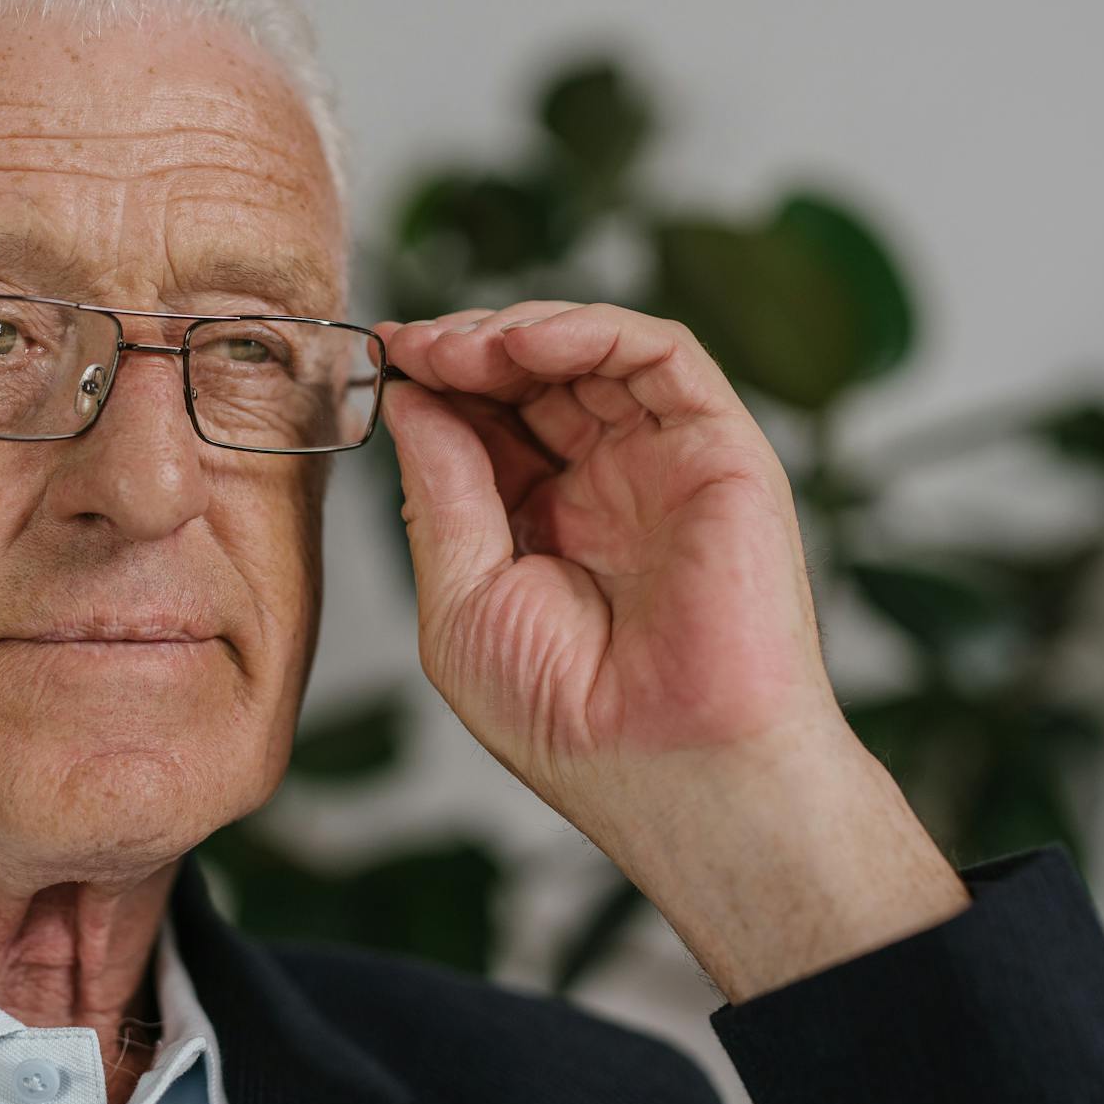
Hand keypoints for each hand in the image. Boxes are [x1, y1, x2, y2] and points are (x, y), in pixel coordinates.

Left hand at [377, 302, 967, 998]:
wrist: (671, 771)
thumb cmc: (571, 721)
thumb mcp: (462, 602)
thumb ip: (442, 493)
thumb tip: (411, 401)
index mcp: (544, 528)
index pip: (487, 425)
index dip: (435, 387)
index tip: (382, 362)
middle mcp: (606, 488)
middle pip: (534, 379)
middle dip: (465, 351)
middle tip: (412, 346)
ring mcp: (663, 466)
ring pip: (593, 353)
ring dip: (516, 333)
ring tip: (454, 347)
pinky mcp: (720, 451)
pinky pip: (659, 357)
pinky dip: (589, 331)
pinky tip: (523, 345)